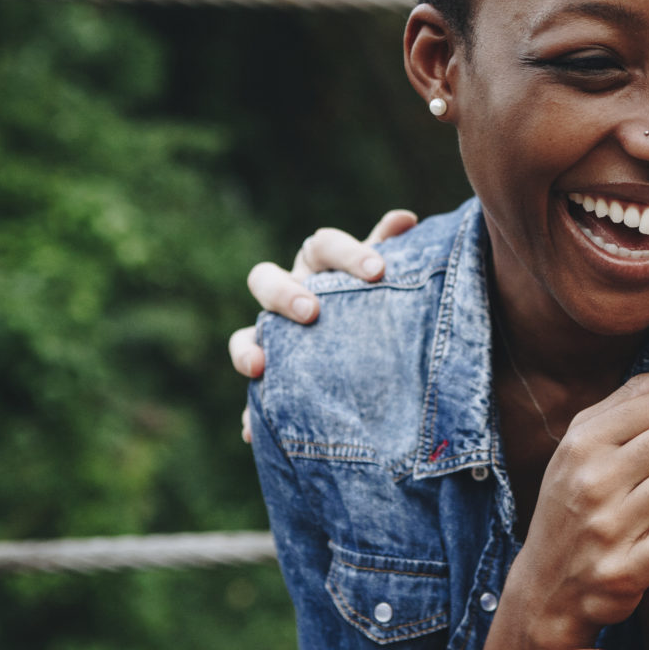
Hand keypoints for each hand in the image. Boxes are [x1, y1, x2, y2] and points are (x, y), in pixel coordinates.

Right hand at [231, 209, 416, 439]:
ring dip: (246, 349)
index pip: (322, 246)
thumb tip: (406, 217)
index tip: (378, 271)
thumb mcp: (386, 280)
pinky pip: (252, 397)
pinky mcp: (270, 378)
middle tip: (312, 312)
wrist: (373, 356)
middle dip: (285, 293)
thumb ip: (390, 248)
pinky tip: (251, 431)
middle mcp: (288, 293)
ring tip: (258, 367)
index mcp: (319, 263)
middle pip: (265, 278)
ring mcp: (272, 335)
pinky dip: (251, 414)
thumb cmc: (377, 303)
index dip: (346, 253)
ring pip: (242, 335)